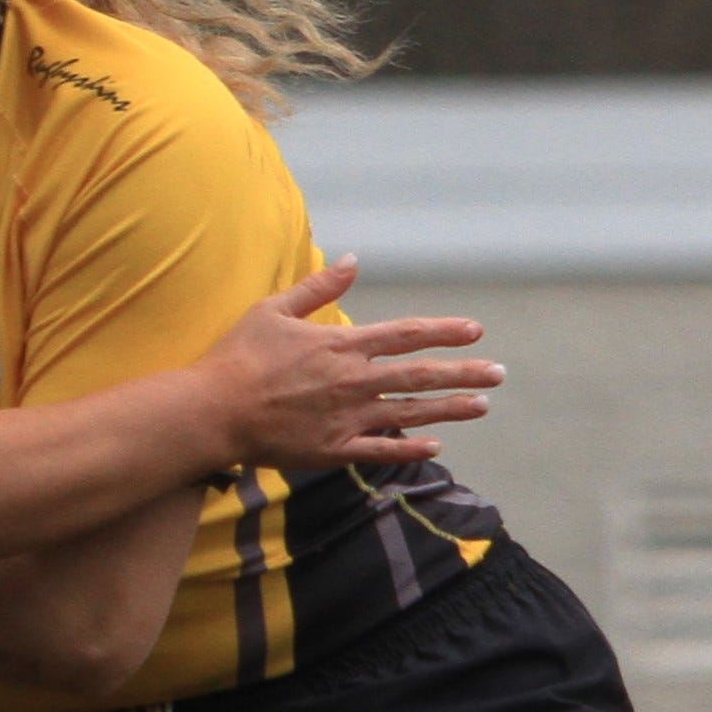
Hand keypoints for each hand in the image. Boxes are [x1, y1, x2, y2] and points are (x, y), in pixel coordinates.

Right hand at [201, 257, 502, 471]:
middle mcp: (352, 380)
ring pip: (410, 412)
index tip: (474, 330)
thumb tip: (351, 261)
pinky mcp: (332, 449)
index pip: (406, 335)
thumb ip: (317, 289)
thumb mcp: (273, 310)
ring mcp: (346, 418)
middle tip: (499, 373)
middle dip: (464, 372)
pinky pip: (380, 450)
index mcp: (341, 345)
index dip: (443, 331)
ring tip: (482, 405)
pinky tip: (436, 446)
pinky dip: (409, 448)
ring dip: (450, 408)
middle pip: (420, 374)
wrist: (212, 410)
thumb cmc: (236, 357)